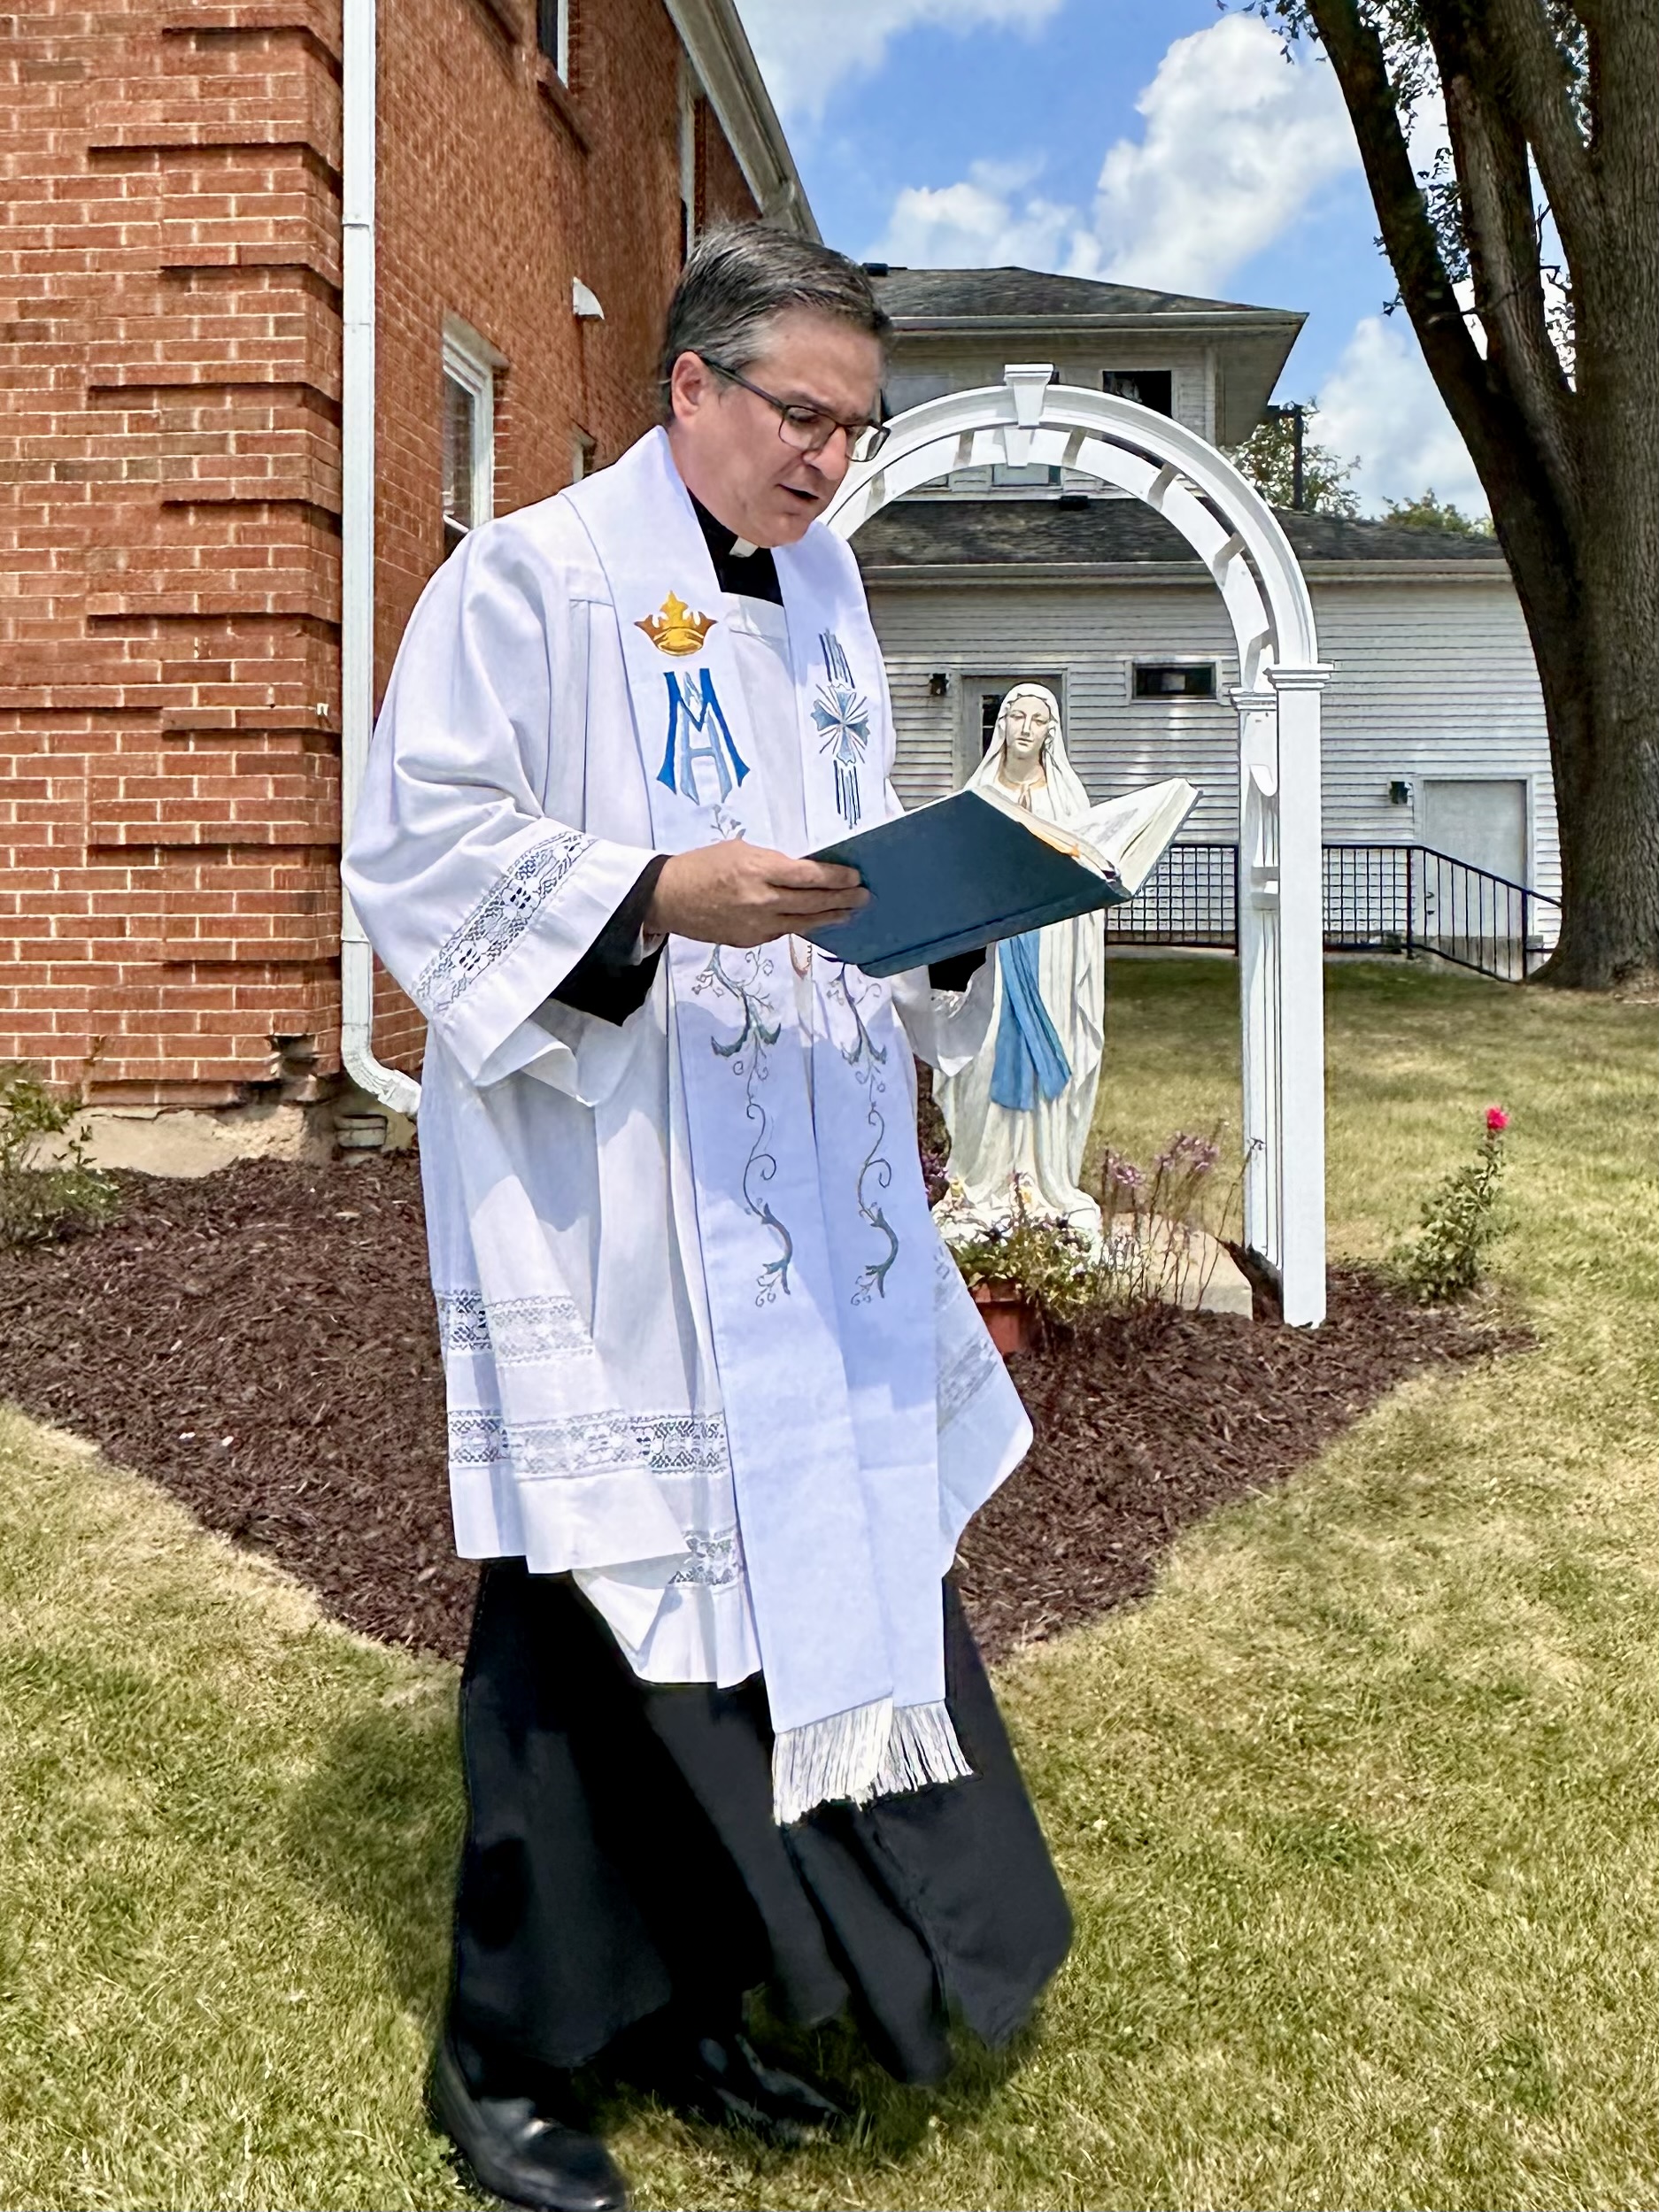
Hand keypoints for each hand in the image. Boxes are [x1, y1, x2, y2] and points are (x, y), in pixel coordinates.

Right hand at [646, 841, 868, 947]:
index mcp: (759, 871)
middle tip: (863, 896)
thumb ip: (772, 862)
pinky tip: (815, 921)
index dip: (836, 878)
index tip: (854, 876)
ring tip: (849, 912)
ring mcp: (757, 925)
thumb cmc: (702, 866)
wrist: (669, 898)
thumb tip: (802, 871)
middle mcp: (762, 901)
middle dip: (842, 899)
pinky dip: (802, 925)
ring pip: (803, 923)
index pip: (809, 876)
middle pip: (813, 902)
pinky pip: (783, 932)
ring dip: (830, 917)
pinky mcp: (751, 940)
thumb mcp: (740, 851)